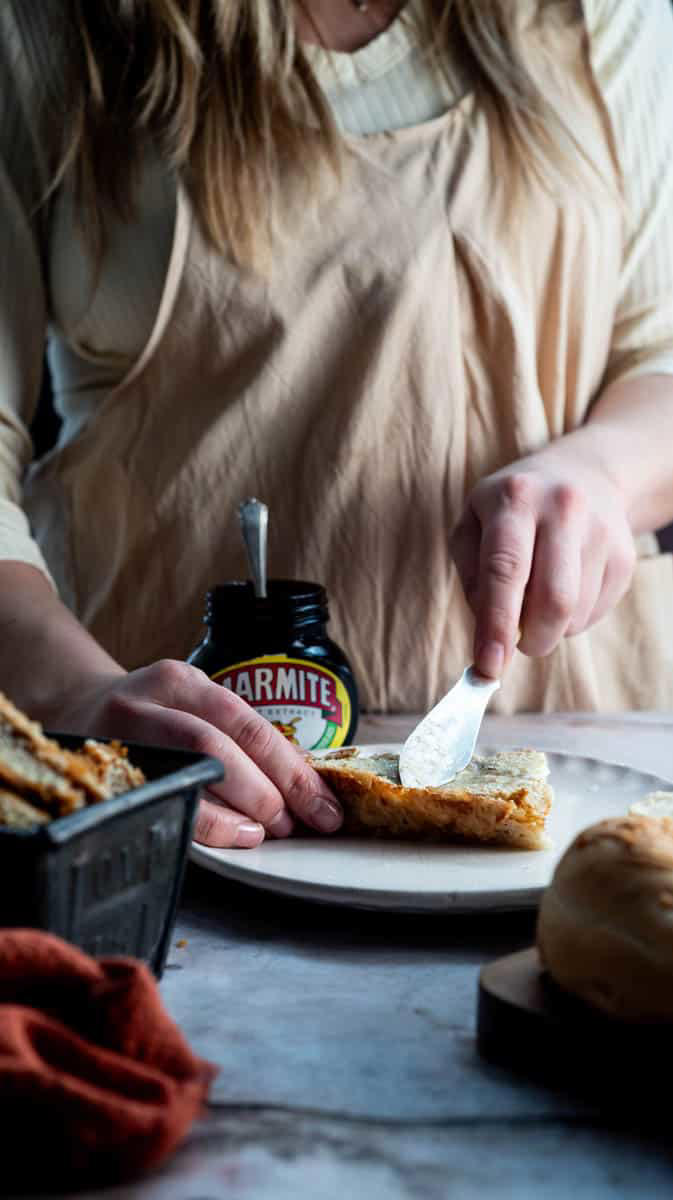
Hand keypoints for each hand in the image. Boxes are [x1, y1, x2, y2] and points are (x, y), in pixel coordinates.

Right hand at [54, 661, 342, 848]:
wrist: (72, 712)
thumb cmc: (150, 718)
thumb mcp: (189, 707)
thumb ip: (238, 737)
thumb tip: (305, 783)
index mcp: (180, 682)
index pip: (247, 723)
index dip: (292, 768)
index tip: (325, 803)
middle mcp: (148, 704)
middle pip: (217, 746)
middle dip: (268, 790)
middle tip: (297, 824)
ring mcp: (120, 739)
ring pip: (187, 770)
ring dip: (237, 808)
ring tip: (268, 832)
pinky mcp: (105, 773)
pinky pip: (160, 800)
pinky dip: (201, 822)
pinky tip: (229, 834)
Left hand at [450, 447, 636, 677]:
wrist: (582, 473)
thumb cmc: (511, 508)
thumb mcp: (473, 524)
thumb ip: (472, 577)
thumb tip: (487, 634)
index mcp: (515, 498)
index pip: (506, 570)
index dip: (497, 624)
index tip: (488, 665)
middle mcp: (563, 508)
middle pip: (554, 600)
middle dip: (532, 639)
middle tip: (518, 645)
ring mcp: (601, 530)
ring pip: (576, 613)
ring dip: (551, 629)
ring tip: (537, 603)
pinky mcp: (625, 554)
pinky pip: (597, 612)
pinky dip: (573, 620)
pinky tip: (563, 591)